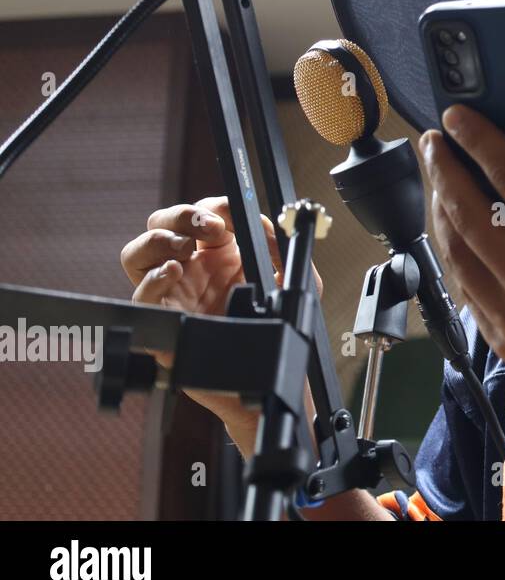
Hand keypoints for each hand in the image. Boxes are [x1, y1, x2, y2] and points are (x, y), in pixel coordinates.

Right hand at [120, 195, 322, 431]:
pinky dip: (151, 280)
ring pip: (136, 255)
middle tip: (209, 228)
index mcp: (219, 253)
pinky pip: (141, 299)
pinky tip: (173, 272)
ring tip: (184, 248)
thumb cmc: (279, 325)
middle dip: (180, 216)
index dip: (211, 207)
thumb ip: (279, 247)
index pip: (200, 214)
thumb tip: (260, 221)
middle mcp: (191, 269)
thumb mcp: (293, 280)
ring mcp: (174, 294)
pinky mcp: (166, 323)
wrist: (274, 372)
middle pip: (161, 225)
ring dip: (157, 242)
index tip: (231, 216)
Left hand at [421, 101, 504, 403]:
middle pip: (465, 212)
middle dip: (443, 169)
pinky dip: (457, 255)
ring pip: (455, 253)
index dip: (477, 139)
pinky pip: (465, 289)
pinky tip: (459, 232)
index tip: (457, 117)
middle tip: (434, 143)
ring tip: (441, 182)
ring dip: (440, 211)